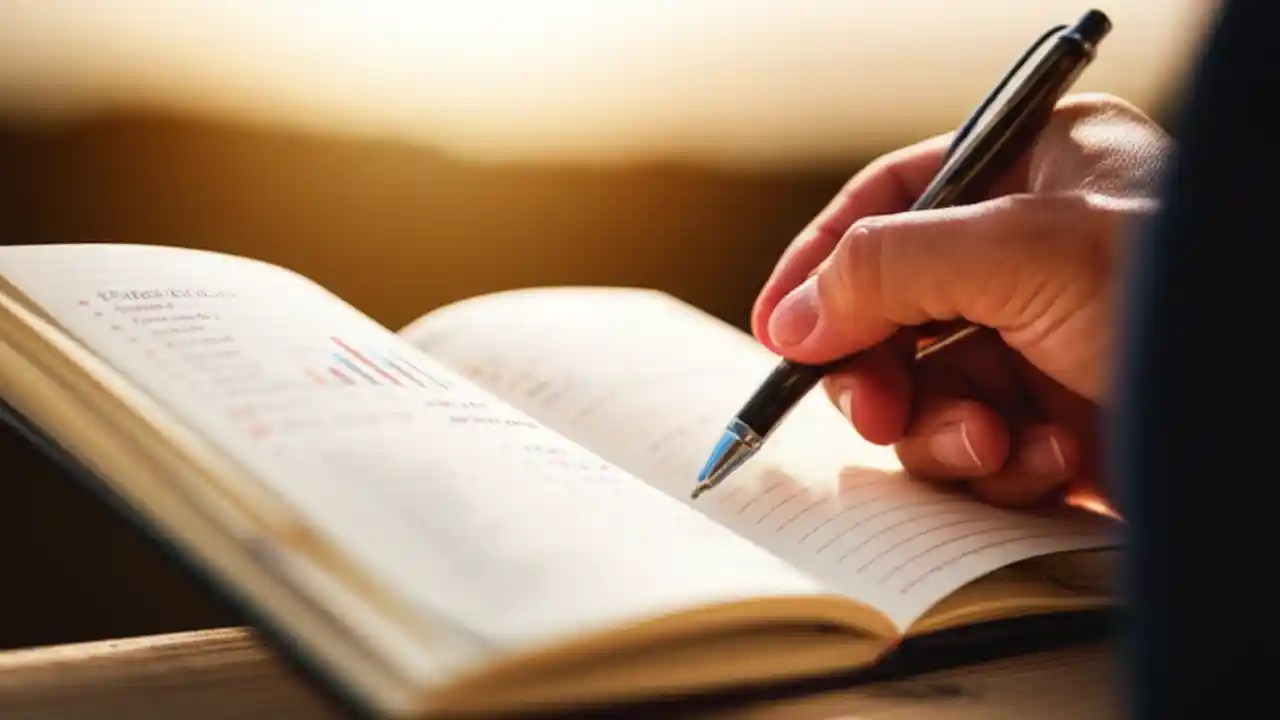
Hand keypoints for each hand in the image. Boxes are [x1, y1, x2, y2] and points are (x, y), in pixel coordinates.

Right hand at [751, 93, 1171, 507]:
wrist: (1276, 441)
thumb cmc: (1182, 296)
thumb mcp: (1023, 251)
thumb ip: (889, 268)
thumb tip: (793, 318)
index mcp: (1035, 170)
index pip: (891, 203)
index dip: (823, 263)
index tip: (778, 331)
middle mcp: (1034, 254)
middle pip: (895, 310)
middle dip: (881, 370)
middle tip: (874, 410)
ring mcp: (1045, 344)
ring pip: (927, 392)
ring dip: (944, 431)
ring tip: (994, 445)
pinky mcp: (1057, 424)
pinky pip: (977, 447)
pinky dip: (997, 465)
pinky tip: (1049, 465)